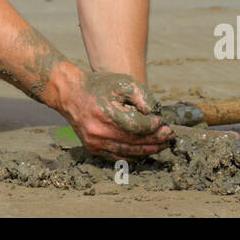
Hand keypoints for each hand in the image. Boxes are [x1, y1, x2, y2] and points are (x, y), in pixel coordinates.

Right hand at [57, 67, 171, 160]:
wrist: (70, 94)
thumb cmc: (98, 86)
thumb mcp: (122, 82)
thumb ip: (142, 96)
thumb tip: (154, 115)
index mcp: (106, 113)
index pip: (138, 127)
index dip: (154, 126)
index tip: (163, 122)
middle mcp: (99, 131)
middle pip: (135, 141)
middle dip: (156, 140)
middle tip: (169, 136)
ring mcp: (94, 142)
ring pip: (128, 152)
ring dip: (147, 150)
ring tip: (161, 145)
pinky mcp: (92, 148)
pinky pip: (117, 156)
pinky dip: (133, 155)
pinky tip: (144, 150)